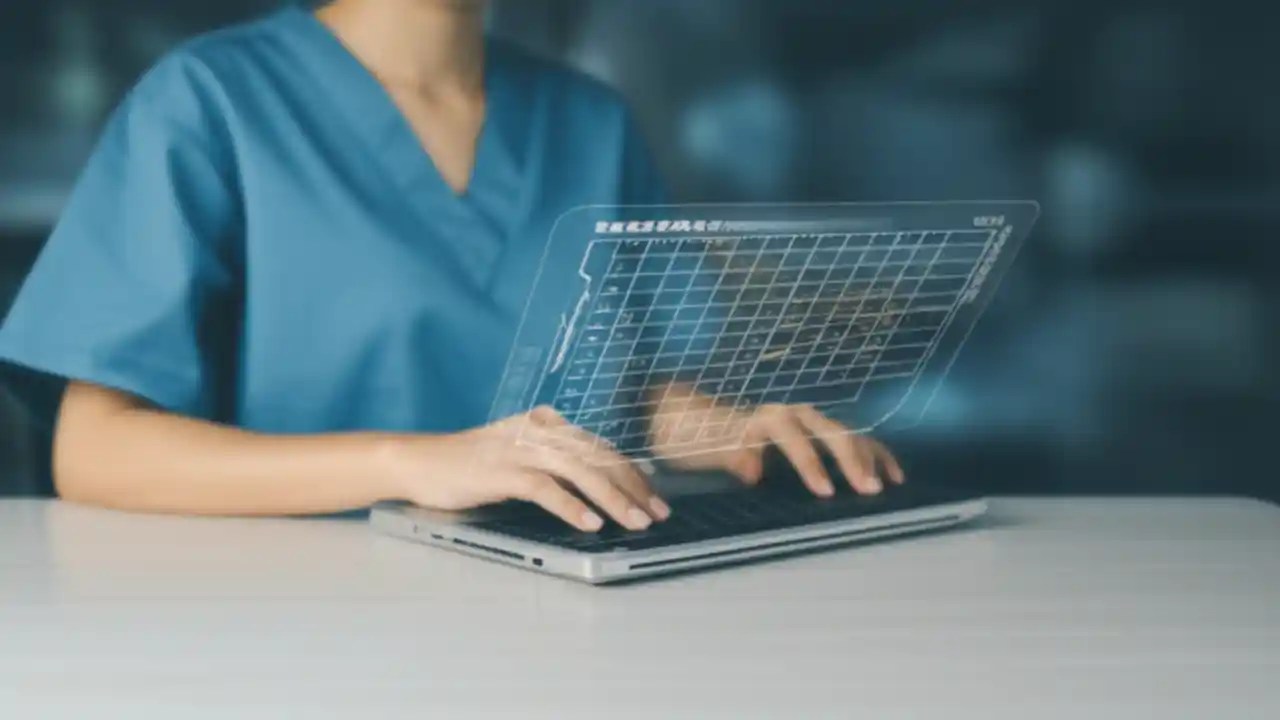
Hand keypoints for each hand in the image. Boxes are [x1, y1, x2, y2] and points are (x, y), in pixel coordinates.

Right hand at [380, 406, 669, 531]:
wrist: (419, 462)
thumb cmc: (471, 465)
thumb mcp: (520, 458)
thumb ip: (556, 465)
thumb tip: (600, 490)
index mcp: (547, 424)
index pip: (601, 447)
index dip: (632, 473)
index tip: (655, 496)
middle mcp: (539, 430)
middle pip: (599, 457)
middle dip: (633, 487)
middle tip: (657, 513)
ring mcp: (520, 448)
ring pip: (580, 471)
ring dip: (613, 499)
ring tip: (635, 522)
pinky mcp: (501, 470)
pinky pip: (546, 488)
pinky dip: (571, 506)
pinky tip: (590, 523)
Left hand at [712, 403, 905, 496]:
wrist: (718, 424)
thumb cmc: (717, 442)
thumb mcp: (715, 449)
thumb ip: (734, 459)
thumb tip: (752, 471)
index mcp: (771, 419)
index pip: (795, 439)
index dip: (811, 464)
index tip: (826, 491)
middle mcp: (797, 415)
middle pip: (830, 433)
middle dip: (851, 460)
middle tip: (869, 489)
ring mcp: (815, 421)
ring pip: (848, 435)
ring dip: (868, 459)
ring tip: (884, 485)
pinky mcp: (826, 431)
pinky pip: (856, 440)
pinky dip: (876, 455)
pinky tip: (894, 475)